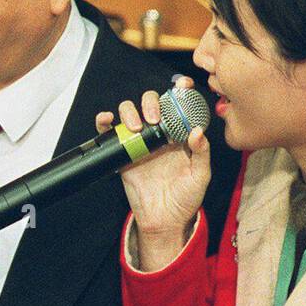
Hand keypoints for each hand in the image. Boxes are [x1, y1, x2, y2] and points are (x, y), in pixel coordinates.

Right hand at [95, 76, 210, 260]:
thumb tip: (196, 130)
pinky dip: (104, 121)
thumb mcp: (201, 175)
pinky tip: (107, 120)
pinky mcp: (122, 152)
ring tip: (136, 127)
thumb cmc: (186, 198)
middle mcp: (158, 134)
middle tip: (153, 117)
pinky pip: (109, 132)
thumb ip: (201, 152)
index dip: (180, 91)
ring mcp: (139, 142)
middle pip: (150, 103)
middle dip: (150, 102)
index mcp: (179, 135)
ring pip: (129, 112)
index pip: (178, 106)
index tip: (183, 85)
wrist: (164, 220)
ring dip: (130, 112)